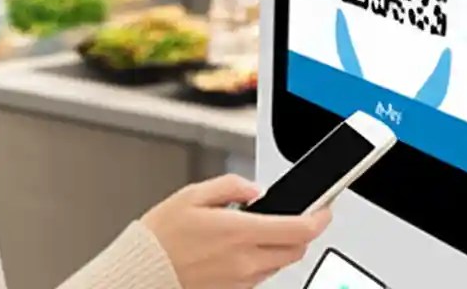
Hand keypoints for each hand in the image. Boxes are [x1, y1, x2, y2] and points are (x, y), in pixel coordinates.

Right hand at [141, 174, 330, 288]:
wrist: (142, 273)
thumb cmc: (160, 237)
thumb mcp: (192, 195)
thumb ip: (230, 186)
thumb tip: (254, 189)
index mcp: (239, 232)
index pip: (298, 229)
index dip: (320, 219)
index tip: (324, 210)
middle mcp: (245, 260)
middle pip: (297, 250)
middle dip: (303, 233)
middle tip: (295, 217)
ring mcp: (241, 280)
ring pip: (281, 264)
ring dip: (281, 246)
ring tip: (258, 230)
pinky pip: (261, 276)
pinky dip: (262, 260)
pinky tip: (241, 248)